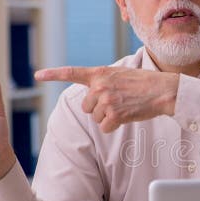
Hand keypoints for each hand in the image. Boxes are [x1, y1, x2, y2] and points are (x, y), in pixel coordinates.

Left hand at [34, 66, 178, 132]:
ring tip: (125, 106)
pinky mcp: (114, 115)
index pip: (72, 73)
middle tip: (118, 101)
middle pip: (87, 107)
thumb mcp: (120, 75)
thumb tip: (91, 100)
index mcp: (100, 74)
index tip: (37, 75)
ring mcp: (106, 101)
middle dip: (99, 108)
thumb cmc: (144, 83)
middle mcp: (99, 87)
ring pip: (96, 118)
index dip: (53, 74)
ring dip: (109, 116)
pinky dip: (115, 125)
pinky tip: (127, 115)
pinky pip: (106, 127)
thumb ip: (102, 82)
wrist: (162, 90)